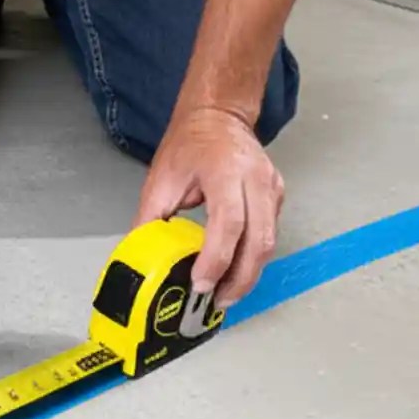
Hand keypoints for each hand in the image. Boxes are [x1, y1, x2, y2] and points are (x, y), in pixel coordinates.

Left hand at [133, 106, 284, 307]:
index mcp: (225, 171)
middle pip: (259, 239)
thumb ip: (150, 220)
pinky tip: (236, 271)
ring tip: (225, 294)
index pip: (229, 222)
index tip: (200, 283)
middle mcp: (255, 179)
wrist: (218, 116)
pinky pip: (269, 233)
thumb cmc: (189, 144)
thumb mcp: (161, 179)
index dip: (217, 258)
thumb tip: (141, 257)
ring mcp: (272, 187)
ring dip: (249, 273)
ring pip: (269, 241)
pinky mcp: (277, 195)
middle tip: (217, 301)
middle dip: (239, 278)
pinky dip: (253, 257)